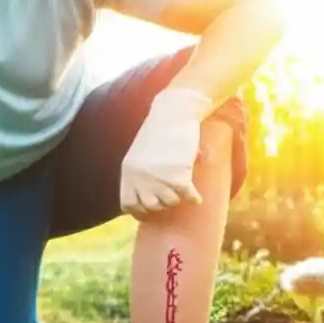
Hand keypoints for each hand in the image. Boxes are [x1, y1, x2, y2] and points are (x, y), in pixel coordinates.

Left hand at [120, 87, 213, 217]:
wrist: (174, 112)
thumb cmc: (160, 129)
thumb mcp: (141, 153)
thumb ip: (140, 174)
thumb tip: (150, 199)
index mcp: (127, 171)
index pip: (128, 204)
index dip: (141, 210)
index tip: (152, 210)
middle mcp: (139, 177)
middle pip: (152, 206)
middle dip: (163, 203)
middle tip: (172, 193)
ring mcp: (158, 178)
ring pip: (170, 202)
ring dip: (179, 197)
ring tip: (183, 187)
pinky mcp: (178, 175)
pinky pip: (187, 196)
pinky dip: (194, 198)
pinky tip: (197, 197)